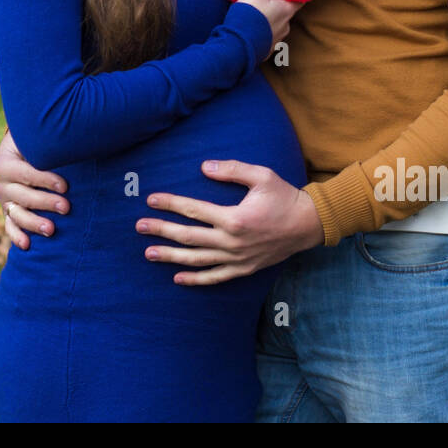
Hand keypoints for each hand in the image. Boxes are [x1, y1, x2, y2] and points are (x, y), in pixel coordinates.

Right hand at [0, 127, 69, 249]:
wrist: (20, 152)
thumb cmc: (33, 145)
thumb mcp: (34, 141)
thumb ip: (45, 143)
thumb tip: (70, 138)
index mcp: (5, 163)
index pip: (25, 173)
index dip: (45, 179)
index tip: (65, 186)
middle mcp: (2, 183)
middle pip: (23, 196)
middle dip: (45, 202)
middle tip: (66, 208)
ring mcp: (4, 199)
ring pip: (17, 214)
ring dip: (34, 223)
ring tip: (52, 230)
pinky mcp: (9, 212)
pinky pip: (10, 226)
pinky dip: (17, 236)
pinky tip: (27, 245)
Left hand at [135, 160, 324, 284]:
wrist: (309, 225)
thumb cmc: (284, 197)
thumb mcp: (261, 175)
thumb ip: (232, 170)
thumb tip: (204, 167)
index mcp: (234, 218)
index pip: (194, 210)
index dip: (170, 204)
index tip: (151, 200)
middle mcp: (232, 242)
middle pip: (189, 237)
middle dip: (161, 231)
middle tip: (139, 227)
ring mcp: (237, 258)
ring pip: (197, 260)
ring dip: (171, 256)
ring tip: (149, 253)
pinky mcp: (244, 269)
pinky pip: (215, 278)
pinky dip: (196, 279)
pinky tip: (177, 278)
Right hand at [237, 0, 302, 58]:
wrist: (236, 48)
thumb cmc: (249, 17)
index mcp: (287, 11)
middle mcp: (286, 26)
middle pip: (288, 12)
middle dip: (282, 5)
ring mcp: (277, 39)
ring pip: (278, 25)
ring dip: (272, 19)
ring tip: (261, 12)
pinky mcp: (267, 49)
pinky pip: (268, 37)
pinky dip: (264, 32)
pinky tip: (255, 28)